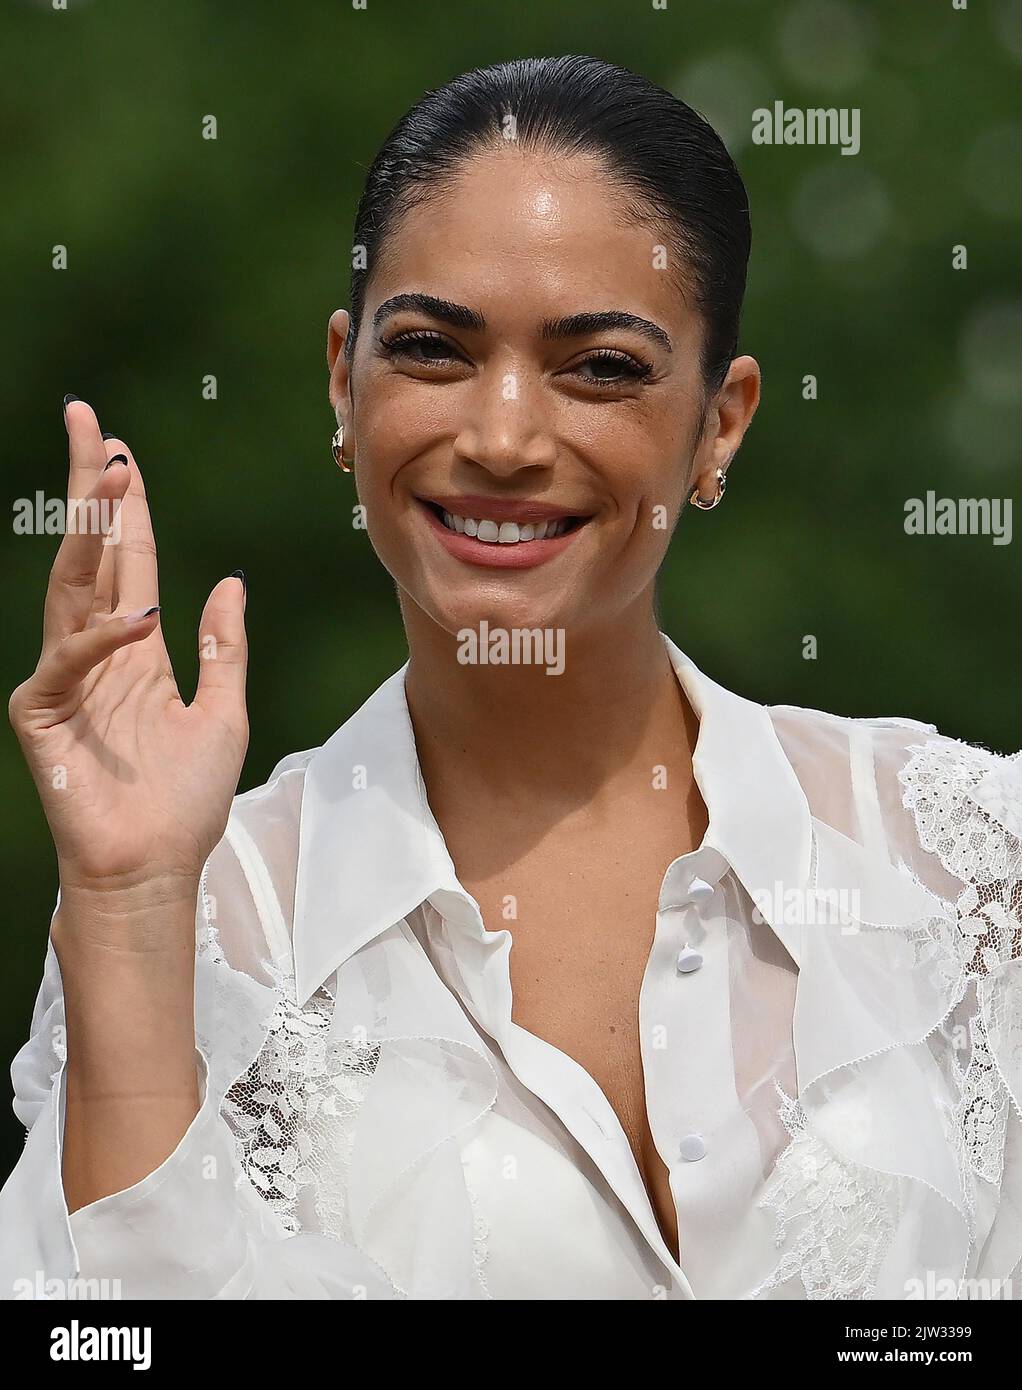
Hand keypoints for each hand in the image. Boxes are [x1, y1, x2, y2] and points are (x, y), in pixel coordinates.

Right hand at [8, 399, 248, 912]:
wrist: (156, 866)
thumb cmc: (185, 799)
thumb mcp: (224, 710)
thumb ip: (224, 646)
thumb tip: (230, 582)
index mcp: (137, 648)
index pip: (130, 561)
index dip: (129, 508)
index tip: (124, 451)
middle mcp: (97, 652)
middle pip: (93, 555)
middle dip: (91, 491)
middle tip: (92, 426)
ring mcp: (64, 679)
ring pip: (70, 588)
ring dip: (89, 533)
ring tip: (108, 477)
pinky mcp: (41, 714)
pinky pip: (68, 663)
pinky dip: (101, 641)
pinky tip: (136, 620)